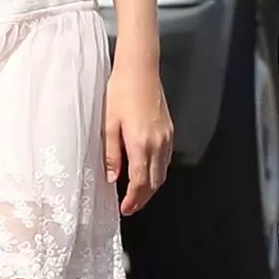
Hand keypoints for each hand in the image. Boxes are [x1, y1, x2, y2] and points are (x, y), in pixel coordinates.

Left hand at [104, 60, 173, 215]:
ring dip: (152, 186)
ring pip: (163, 172)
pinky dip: (158, 171)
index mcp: (141, 143)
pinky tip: (148, 171)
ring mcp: (167, 136)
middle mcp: (158, 143)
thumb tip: (112, 178)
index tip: (125, 209)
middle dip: (143, 198)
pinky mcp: (170, 129)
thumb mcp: (108, 124)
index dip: (133, 199)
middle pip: (155, 182)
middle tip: (130, 206)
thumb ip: (111, 154)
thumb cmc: (120, 92)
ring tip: (137, 193)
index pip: (140, 181)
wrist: (140, 69)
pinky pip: (166, 159)